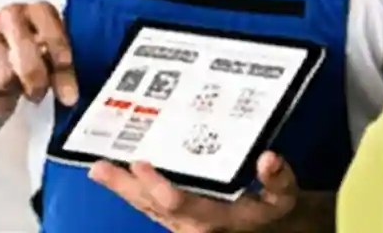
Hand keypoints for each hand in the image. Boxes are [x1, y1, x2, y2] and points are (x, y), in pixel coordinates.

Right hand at [0, 2, 78, 120]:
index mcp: (33, 12)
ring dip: (10, 93)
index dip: (59, 51)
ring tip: (9, 90)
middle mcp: (7, 14)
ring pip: (3, 75)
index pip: (48, 19)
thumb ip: (56, 71)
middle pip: (26, 50)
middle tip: (37, 94)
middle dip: (36, 80)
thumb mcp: (41, 66)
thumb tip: (69, 96)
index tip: (67, 88)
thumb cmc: (14, 71)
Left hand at [88, 152, 299, 232]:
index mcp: (215, 221)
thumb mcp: (286, 196)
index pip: (179, 204)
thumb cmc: (276, 210)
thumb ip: (278, 179)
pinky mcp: (173, 219)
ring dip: (120, 187)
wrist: (272, 230)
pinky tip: (111, 173)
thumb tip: (269, 158)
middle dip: (124, 186)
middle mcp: (192, 227)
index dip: (156, 185)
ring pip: (143, 206)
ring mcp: (180, 225)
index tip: (140, 163)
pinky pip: (146, 205)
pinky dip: (129, 189)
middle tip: (99, 167)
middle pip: (151, 206)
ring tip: (97, 167)